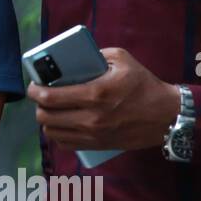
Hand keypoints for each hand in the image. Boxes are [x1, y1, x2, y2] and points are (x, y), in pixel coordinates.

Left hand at [27, 47, 180, 151]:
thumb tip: (73, 57)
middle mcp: (91, 118)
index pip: (49, 97)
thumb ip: (97, 54)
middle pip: (45, 117)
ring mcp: (93, 135)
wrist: (166, 116)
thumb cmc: (143, 85)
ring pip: (52, 132)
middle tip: (41, 96)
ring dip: (47, 120)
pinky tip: (61, 124)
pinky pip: (65, 144)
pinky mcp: (97, 146)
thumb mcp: (122, 59)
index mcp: (95, 94)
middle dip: (38, 105)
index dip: (34, 91)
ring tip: (51, 110)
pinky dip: (58, 134)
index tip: (34, 85)